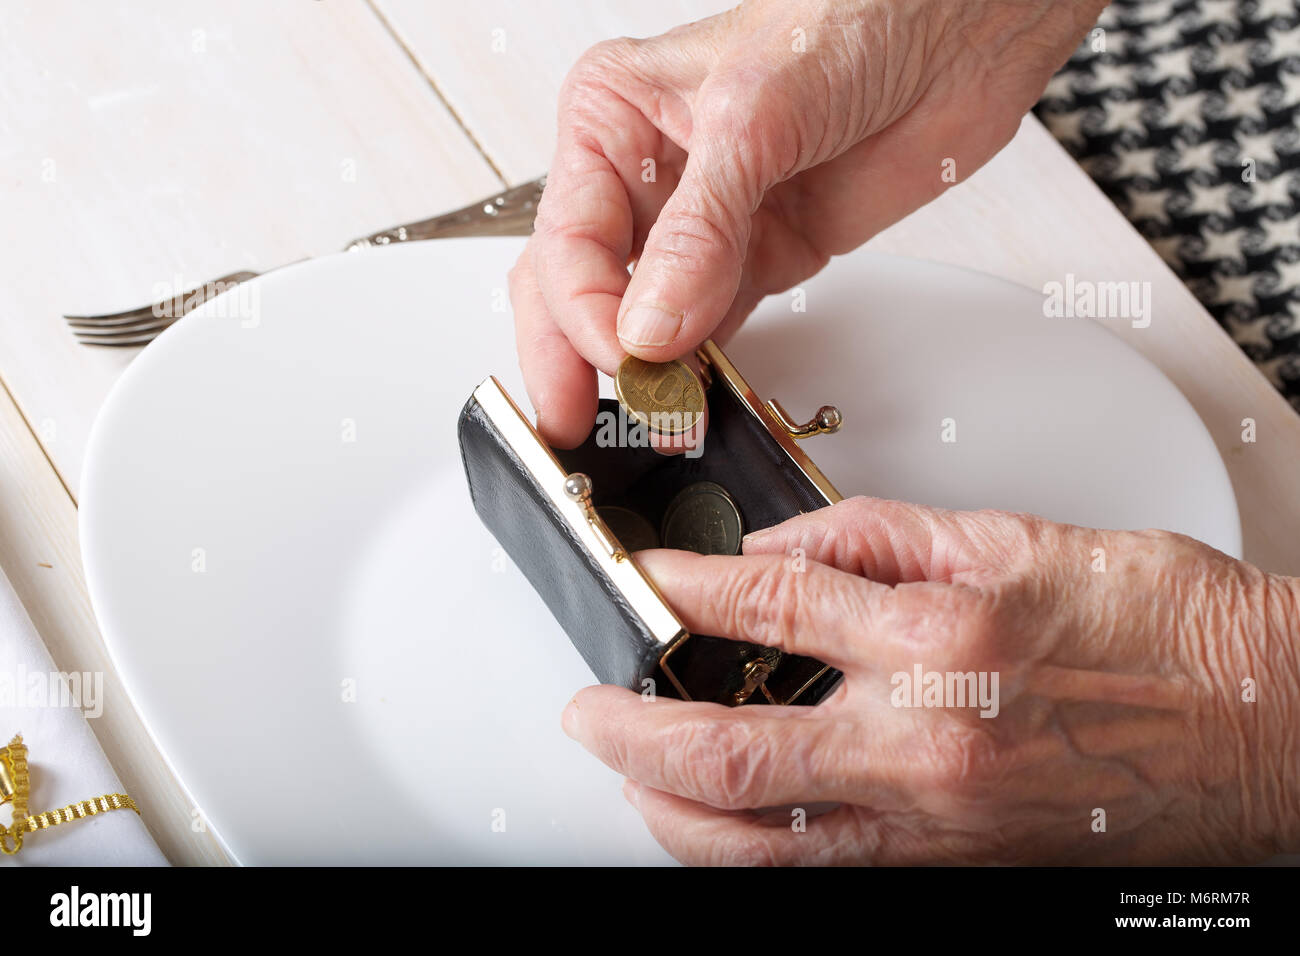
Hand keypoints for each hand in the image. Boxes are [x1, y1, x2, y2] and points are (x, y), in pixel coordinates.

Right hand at [510, 0, 1107, 446]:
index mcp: (613, 121)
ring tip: (653, 420)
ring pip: (645, 321)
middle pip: (581, 288)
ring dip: (648, 375)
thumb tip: (652, 326)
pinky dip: (704, 371)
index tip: (623, 355)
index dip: (585, 309)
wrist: (957, 32)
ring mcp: (704, 228)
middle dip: (574, 359)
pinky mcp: (758, 261)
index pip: (568, 238)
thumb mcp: (755, 116)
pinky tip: (699, 397)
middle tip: (575, 424)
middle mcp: (648, 177)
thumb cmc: (853, 17)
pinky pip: (713, 331)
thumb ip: (699, 231)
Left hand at [561, 497, 1299, 864]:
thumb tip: (777, 552)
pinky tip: (721, 823)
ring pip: (761, 841)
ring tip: (627, 775)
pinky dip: (750, 848)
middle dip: (630, 732)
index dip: (682, 590)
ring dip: (670, 810)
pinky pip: (822, 869)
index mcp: (942, 639)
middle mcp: (927, 743)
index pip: (766, 607)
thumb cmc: (1164, 627)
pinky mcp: (951, 866)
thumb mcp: (1014, 537)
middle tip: (587, 710)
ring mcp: (934, 823)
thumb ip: (877, 539)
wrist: (1260, 723)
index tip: (644, 581)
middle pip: (731, 752)